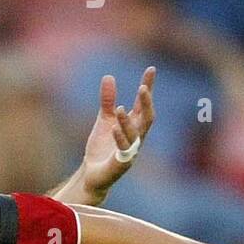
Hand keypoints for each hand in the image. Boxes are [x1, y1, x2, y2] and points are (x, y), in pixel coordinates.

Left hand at [81, 67, 155, 197]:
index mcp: (134, 124)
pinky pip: (124, 150)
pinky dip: (119, 138)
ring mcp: (131, 150)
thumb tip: (109, 77)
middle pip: (148, 117)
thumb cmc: (102, 147)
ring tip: (119, 108)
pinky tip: (114, 128)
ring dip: (127, 121)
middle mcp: (137, 136)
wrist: (92, 174)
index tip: (151, 69)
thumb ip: (107, 101)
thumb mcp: (104, 120)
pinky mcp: (122, 163)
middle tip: (142, 88)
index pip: (144, 103)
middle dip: (147, 103)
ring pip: (135, 134)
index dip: (148, 86)